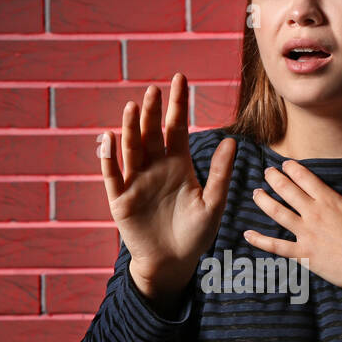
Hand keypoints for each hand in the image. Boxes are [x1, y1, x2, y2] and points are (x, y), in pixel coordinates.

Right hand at [98, 72, 235, 300]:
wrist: (173, 263)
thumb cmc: (195, 234)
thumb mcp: (213, 203)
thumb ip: (219, 173)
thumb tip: (232, 141)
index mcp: (177, 164)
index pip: (176, 127)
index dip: (177, 104)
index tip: (179, 79)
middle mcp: (155, 167)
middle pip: (151, 133)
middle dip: (152, 112)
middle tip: (154, 90)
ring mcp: (136, 181)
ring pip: (131, 149)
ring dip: (130, 128)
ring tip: (132, 107)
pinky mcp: (121, 200)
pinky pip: (112, 175)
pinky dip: (109, 158)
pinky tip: (109, 139)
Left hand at [244, 152, 341, 299]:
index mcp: (330, 200)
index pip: (306, 178)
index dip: (293, 169)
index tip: (284, 164)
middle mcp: (314, 214)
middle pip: (288, 191)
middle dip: (274, 179)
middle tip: (266, 173)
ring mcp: (306, 234)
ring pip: (278, 214)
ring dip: (264, 202)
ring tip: (256, 193)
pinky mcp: (303, 254)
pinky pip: (277, 247)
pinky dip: (261, 241)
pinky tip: (248, 234)